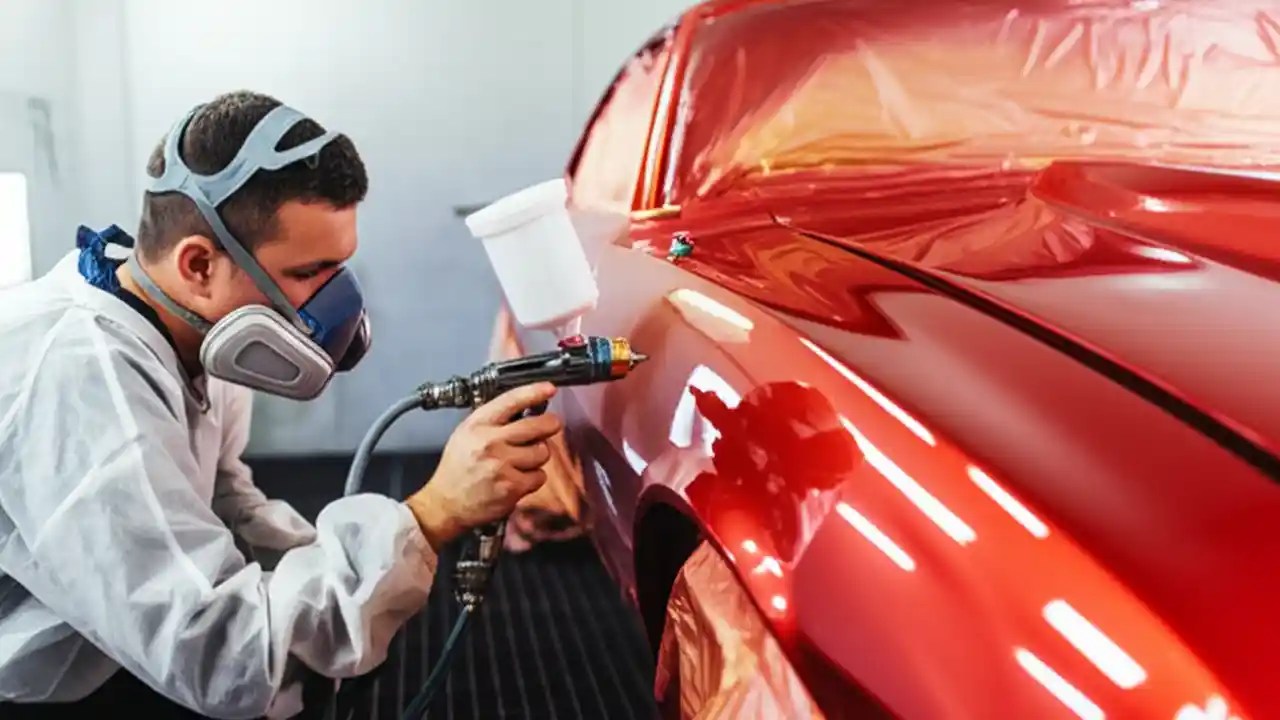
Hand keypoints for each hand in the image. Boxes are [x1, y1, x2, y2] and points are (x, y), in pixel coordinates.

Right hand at [405, 382, 562, 551]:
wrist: (446, 503)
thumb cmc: (457, 469)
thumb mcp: (466, 434)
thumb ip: (494, 421)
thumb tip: (527, 409)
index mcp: (478, 425)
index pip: (511, 400)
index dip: (534, 392)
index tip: (549, 389)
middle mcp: (490, 442)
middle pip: (537, 426)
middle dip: (550, 425)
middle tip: (551, 426)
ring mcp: (502, 465)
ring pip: (542, 452)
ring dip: (537, 457)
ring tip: (520, 462)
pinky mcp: (512, 487)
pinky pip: (539, 476)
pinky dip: (533, 479)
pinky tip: (517, 479)